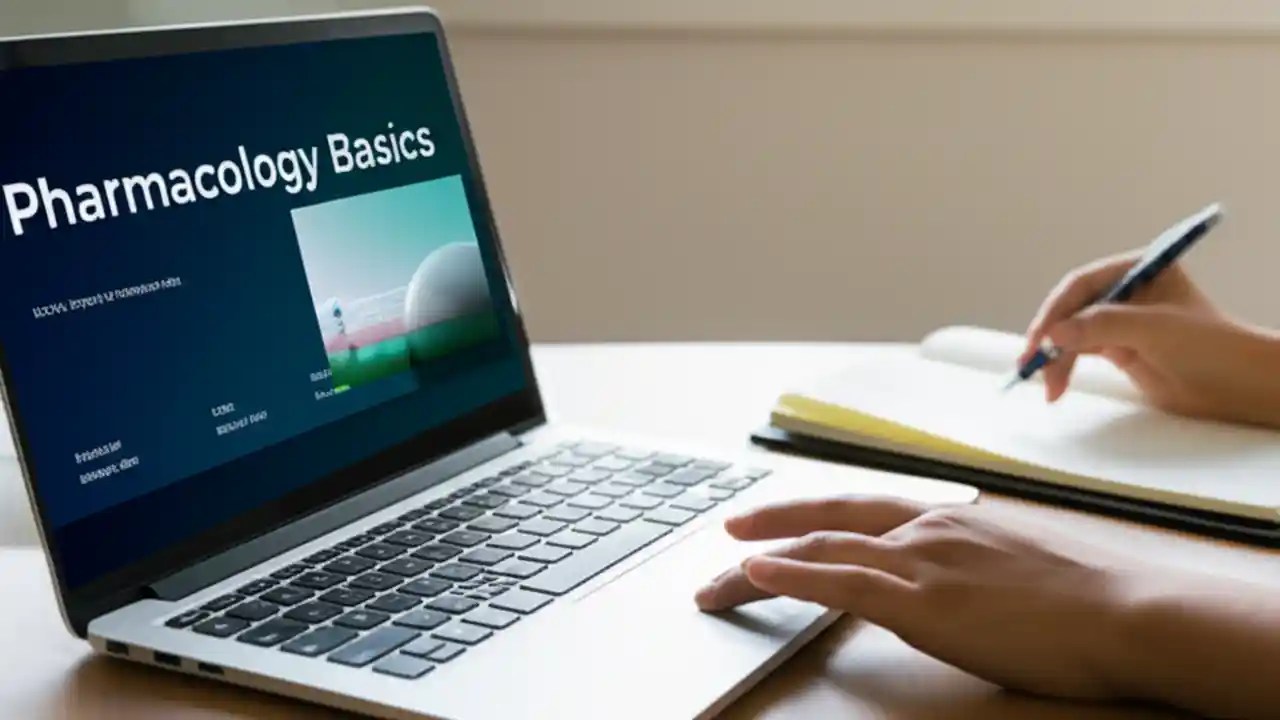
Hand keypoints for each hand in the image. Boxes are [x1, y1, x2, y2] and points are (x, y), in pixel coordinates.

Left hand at [694, 496, 1136, 698]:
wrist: (1131, 611)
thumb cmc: (1090, 598)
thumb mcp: (1021, 566)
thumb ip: (976, 566)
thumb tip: (958, 582)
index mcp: (952, 519)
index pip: (865, 508)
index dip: (814, 513)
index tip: (779, 520)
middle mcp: (929, 529)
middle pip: (830, 520)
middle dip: (772, 525)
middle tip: (728, 530)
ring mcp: (923, 562)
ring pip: (821, 552)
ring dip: (758, 566)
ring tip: (715, 579)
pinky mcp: (925, 603)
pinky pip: (841, 582)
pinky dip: (790, 575)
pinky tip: (752, 573)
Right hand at [1022, 251, 1279, 427]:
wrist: (1238, 386)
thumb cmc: (1210, 346)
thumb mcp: (1154, 329)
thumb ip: (1102, 326)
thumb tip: (1054, 334)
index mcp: (1139, 268)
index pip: (1083, 283)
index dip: (1057, 310)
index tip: (1041, 338)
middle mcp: (1126, 290)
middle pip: (1072, 308)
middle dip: (1050, 336)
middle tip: (1033, 362)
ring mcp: (1121, 320)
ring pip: (1071, 332)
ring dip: (1055, 357)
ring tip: (1049, 386)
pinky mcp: (1118, 348)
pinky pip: (1079, 351)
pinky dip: (1064, 366)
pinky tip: (1057, 384)